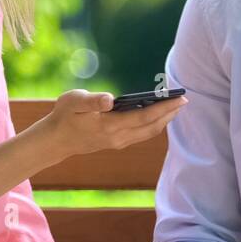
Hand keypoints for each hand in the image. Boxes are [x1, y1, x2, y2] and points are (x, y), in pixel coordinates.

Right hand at [39, 89, 187, 158]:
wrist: (56, 140)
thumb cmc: (64, 115)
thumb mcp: (73, 101)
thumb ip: (92, 100)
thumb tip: (110, 99)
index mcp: (109, 125)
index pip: (144, 116)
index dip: (164, 108)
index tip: (179, 98)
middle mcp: (117, 137)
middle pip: (151, 126)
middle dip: (169, 114)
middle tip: (184, 100)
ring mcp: (118, 142)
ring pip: (148, 132)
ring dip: (163, 120)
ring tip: (175, 107)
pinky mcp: (116, 142)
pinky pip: (141, 134)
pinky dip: (153, 125)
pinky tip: (157, 116)